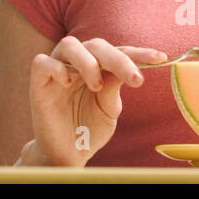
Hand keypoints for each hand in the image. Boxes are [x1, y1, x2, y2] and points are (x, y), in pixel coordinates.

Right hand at [22, 37, 165, 166]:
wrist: (67, 153)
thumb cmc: (88, 128)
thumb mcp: (108, 109)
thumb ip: (114, 88)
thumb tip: (130, 70)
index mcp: (98, 66)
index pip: (118, 52)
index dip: (139, 53)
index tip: (160, 58)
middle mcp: (78, 63)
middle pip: (96, 45)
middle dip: (118, 59)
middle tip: (135, 79)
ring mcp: (57, 70)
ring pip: (69, 45)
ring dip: (87, 61)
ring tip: (96, 85)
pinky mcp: (39, 83)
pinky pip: (41, 62)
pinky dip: (56, 68)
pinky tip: (67, 82)